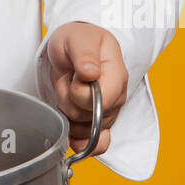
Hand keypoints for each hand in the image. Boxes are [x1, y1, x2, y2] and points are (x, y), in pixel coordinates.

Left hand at [44, 22, 127, 156]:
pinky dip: (80, 141)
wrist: (73, 47)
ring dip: (67, 112)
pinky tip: (72, 132)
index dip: (81, 94)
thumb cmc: (78, 41)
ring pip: (85, 130)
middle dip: (69, 100)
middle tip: (68, 79)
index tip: (73, 77)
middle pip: (90, 117)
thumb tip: (90, 74)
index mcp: (117, 75)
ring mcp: (108, 113)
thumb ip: (84, 55)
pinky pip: (95, 145)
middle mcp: (116, 97)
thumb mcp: (78, 39)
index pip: (103, 100)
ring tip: (68, 89)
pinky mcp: (98, 124)